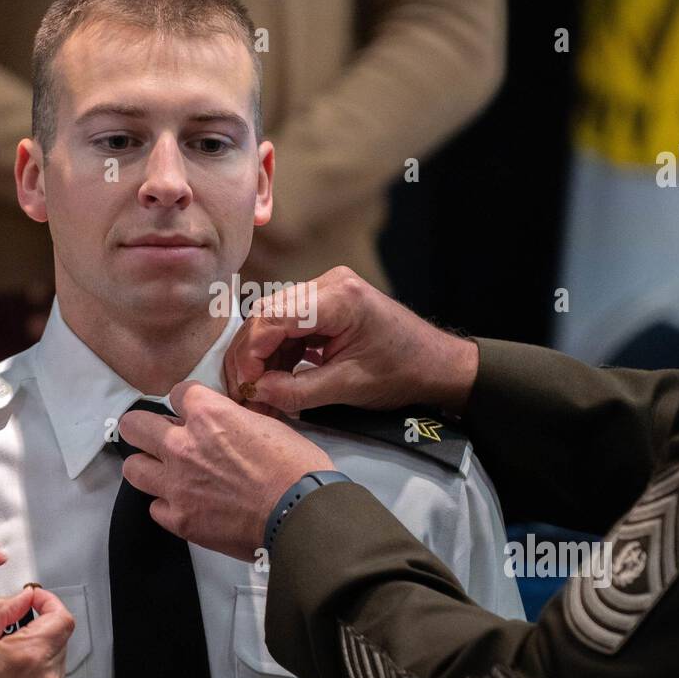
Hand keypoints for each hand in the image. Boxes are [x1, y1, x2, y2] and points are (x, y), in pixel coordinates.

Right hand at [0, 587, 74, 677]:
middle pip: (60, 640)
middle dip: (40, 628)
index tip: (36, 600)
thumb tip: (21, 598)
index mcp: (30, 656)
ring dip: (39, 653)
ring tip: (7, 659)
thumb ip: (2, 608)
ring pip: (56, 663)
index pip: (62, 618)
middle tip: (13, 630)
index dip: (49, 602)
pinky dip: (37, 676)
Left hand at [119, 381, 334, 561]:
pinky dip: (169, 505)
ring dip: (148, 467)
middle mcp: (184, 446)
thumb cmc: (297, 469)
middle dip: (146, 428)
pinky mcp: (180, 520)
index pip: (178, 393)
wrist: (302, 514)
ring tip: (167, 473)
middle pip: (134, 426)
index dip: (187, 403)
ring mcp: (177, 485)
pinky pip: (155, 508)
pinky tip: (187, 505)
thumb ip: (235, 420)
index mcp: (209, 416)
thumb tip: (227, 425)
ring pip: (133, 468)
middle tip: (160, 437)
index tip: (193, 412)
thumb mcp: (269, 425)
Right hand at [223, 266, 479, 415]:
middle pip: (267, 316)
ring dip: (261, 357)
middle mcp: (328, 284)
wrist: (437, 365)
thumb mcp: (348, 387)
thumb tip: (255, 393)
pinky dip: (278, 354)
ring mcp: (326, 291)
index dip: (250, 354)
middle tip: (241, 392)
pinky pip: (289, 326)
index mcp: (338, 297)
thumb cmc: (403, 372)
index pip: (273, 318)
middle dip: (249, 356)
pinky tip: (273, 380)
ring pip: (273, 321)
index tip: (244, 387)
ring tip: (256, 393)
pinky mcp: (326, 306)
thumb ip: (297, 391)